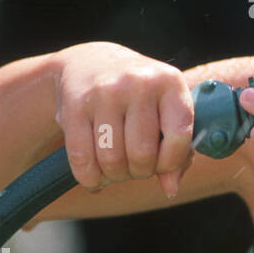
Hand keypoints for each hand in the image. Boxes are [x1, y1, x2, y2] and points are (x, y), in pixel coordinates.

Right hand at [53, 41, 193, 196]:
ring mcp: (104, 92)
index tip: (163, 167)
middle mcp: (138, 83)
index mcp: (170, 83)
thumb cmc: (140, 97)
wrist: (92, 62)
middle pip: (141, 153)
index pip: (179, 136)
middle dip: (140, 172)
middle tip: (136, 168)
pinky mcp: (74, 106)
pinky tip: (95, 177)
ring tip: (117, 169)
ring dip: (115, 175)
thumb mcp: (166, 110)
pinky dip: (89, 177)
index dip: (171, 162)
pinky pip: (81, 158)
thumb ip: (177, 150)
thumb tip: (170, 190)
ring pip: (111, 159)